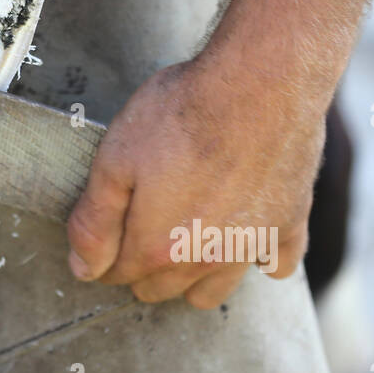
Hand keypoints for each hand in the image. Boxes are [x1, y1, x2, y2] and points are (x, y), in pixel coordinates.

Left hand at [66, 51, 328, 307]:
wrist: (260, 81)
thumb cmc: (184, 112)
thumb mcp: (114, 159)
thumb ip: (95, 221)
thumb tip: (83, 268)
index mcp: (158, 247)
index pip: (116, 274)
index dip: (103, 253)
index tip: (106, 226)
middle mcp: (206, 259)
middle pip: (160, 289)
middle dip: (142, 266)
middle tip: (140, 221)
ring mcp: (252, 245)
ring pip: (212, 291)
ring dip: (192, 275)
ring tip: (185, 234)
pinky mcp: (291, 224)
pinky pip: (275, 263)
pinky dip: (258, 257)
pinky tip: (244, 229)